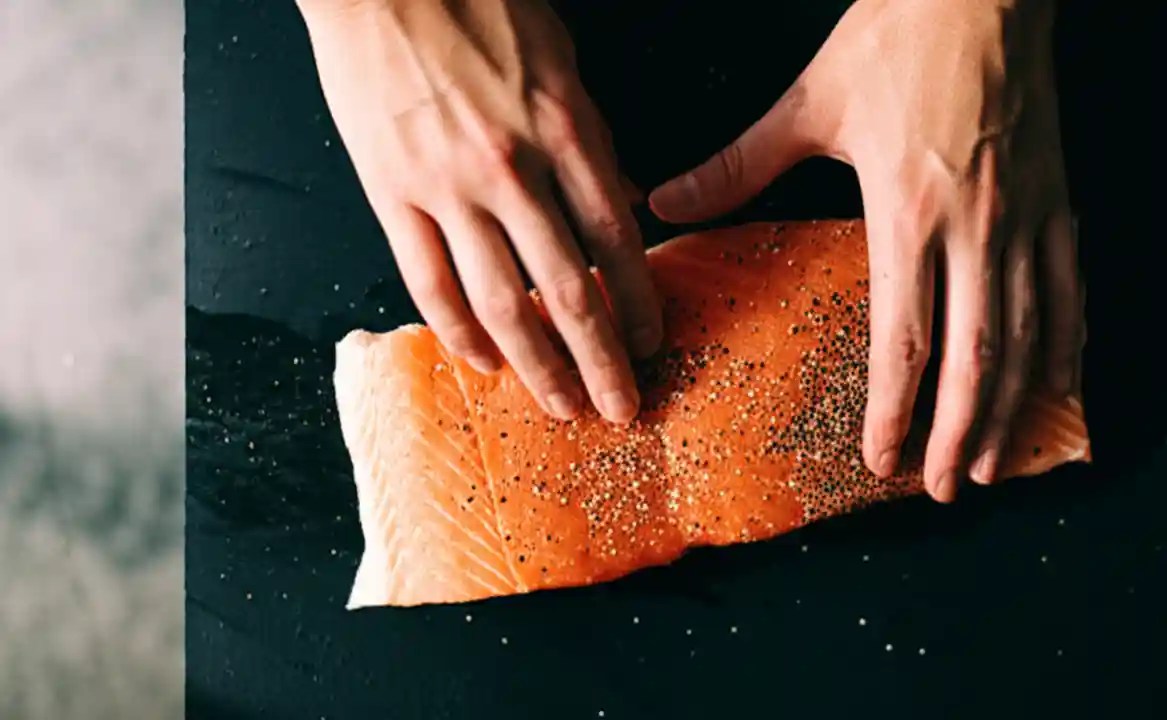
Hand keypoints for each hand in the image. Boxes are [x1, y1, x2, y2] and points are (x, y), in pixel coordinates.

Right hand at [297, 0, 661, 423]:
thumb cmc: (476, 4)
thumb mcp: (560, 62)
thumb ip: (592, 143)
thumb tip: (618, 206)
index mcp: (564, 130)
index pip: (617, 241)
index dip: (640, 303)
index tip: (654, 343)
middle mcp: (512, 169)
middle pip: (569, 289)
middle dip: (602, 360)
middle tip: (623, 407)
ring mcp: (447, 187)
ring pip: (502, 302)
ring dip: (538, 366)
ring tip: (562, 405)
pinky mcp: (392, 194)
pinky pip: (429, 283)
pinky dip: (460, 331)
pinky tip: (485, 362)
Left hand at [648, 0, 1083, 500]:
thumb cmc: (896, 36)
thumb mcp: (809, 102)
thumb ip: (737, 165)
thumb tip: (663, 200)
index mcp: (906, 211)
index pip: (904, 340)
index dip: (896, 412)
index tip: (882, 460)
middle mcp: (975, 227)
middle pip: (974, 359)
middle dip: (957, 435)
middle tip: (943, 489)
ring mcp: (1026, 218)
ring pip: (1028, 338)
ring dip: (1011, 408)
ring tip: (992, 462)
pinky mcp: (1058, 202)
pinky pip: (1070, 291)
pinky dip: (1067, 346)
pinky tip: (1059, 385)